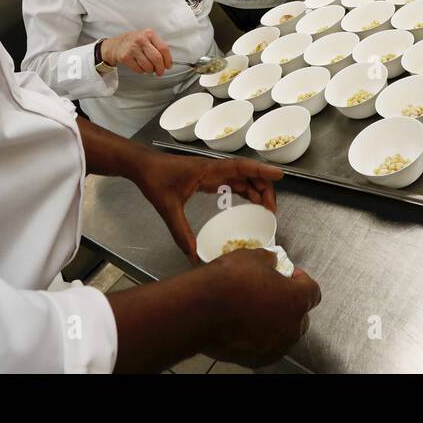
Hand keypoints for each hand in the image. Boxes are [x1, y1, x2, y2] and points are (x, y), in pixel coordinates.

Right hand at [101, 29, 171, 75]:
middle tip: (160, 72)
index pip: (163, 48)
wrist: (116, 44)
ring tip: (149, 69)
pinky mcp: (125, 56)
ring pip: (148, 66)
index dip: (168, 60)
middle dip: (160, 68)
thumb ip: (157, 46)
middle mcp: (141, 39)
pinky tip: (140, 67)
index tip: (168, 66)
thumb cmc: (135, 42)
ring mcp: (132, 48)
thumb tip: (167, 61)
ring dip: (150, 70)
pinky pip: (138, 69)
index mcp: (149, 33)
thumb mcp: (147, 38)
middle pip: (157, 58)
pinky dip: (141, 71)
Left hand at [133, 152, 281, 258]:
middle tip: (272, 209)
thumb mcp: (168, 207)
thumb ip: (180, 232)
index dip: (261, 171)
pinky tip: (250, 201)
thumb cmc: (155, 179)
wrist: (142, 166)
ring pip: (241, 178)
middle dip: (263, 187)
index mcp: (208, 170)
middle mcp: (214, 169)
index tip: (279, 176)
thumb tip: (193, 255)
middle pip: (247, 174)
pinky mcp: (207, 177)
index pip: (241, 167)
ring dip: (256, 190)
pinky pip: (232, 182)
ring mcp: (211, 172)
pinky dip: (244, 190)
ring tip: (266, 209)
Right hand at [202, 249, 320, 366]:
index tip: (289, 275)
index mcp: (296, 301)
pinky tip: (243, 323)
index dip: (300, 280)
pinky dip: (259, 336)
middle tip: (271, 290)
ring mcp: (274, 347)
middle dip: (289, 302)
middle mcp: (290, 328)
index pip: (312, 291)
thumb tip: (271, 261)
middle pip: (300, 315)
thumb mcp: (253, 257)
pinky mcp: (256, 359)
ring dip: (274, 321)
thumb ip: (269, 260)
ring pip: (283, 333)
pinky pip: (265, 346)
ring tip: (254, 308)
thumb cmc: (227, 283)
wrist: (199, 309)